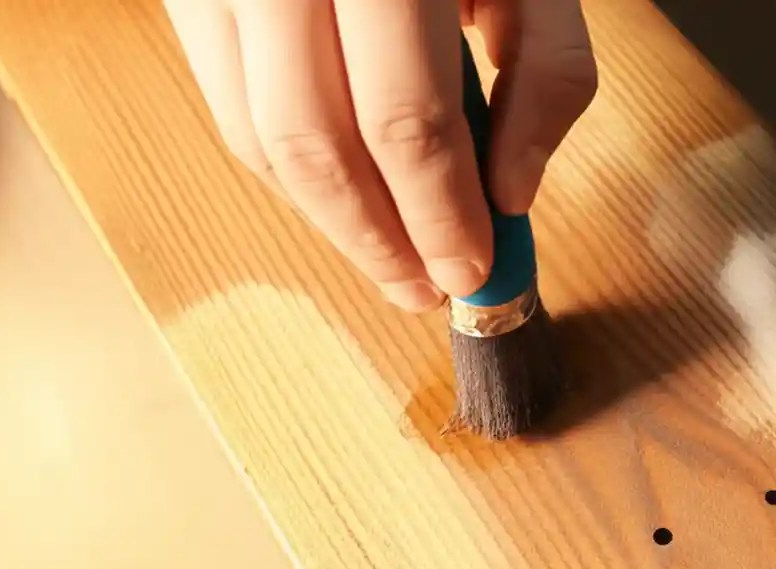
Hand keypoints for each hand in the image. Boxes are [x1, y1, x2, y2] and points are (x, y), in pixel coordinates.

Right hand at [164, 0, 595, 310]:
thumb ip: (547, 73)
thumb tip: (510, 195)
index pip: (405, 117)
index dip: (439, 214)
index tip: (472, 271)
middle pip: (315, 142)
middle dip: (376, 239)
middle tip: (426, 288)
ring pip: (259, 138)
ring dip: (329, 221)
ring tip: (389, 257)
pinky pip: (227, 107)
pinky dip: (287, 171)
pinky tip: (342, 197)